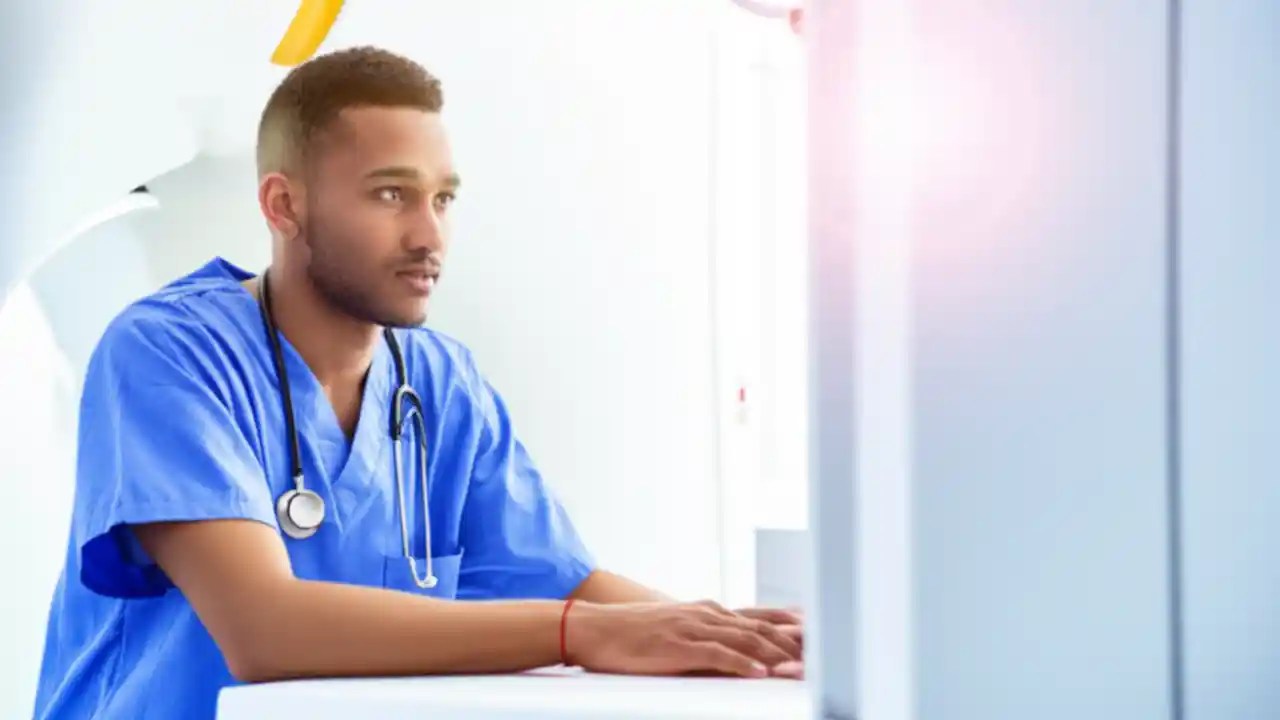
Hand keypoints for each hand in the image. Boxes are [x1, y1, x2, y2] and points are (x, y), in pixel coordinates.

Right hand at [564, 599, 801, 678]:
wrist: (595, 628)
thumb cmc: (631, 633)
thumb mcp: (675, 627)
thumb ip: (704, 635)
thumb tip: (731, 652)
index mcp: (706, 610)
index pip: (757, 617)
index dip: (787, 627)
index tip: (814, 636)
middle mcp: (705, 613)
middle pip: (759, 627)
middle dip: (791, 643)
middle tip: (819, 656)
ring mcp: (692, 627)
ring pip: (744, 639)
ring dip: (774, 655)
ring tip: (799, 667)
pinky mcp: (679, 645)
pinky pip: (717, 654)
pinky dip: (741, 663)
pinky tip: (758, 673)